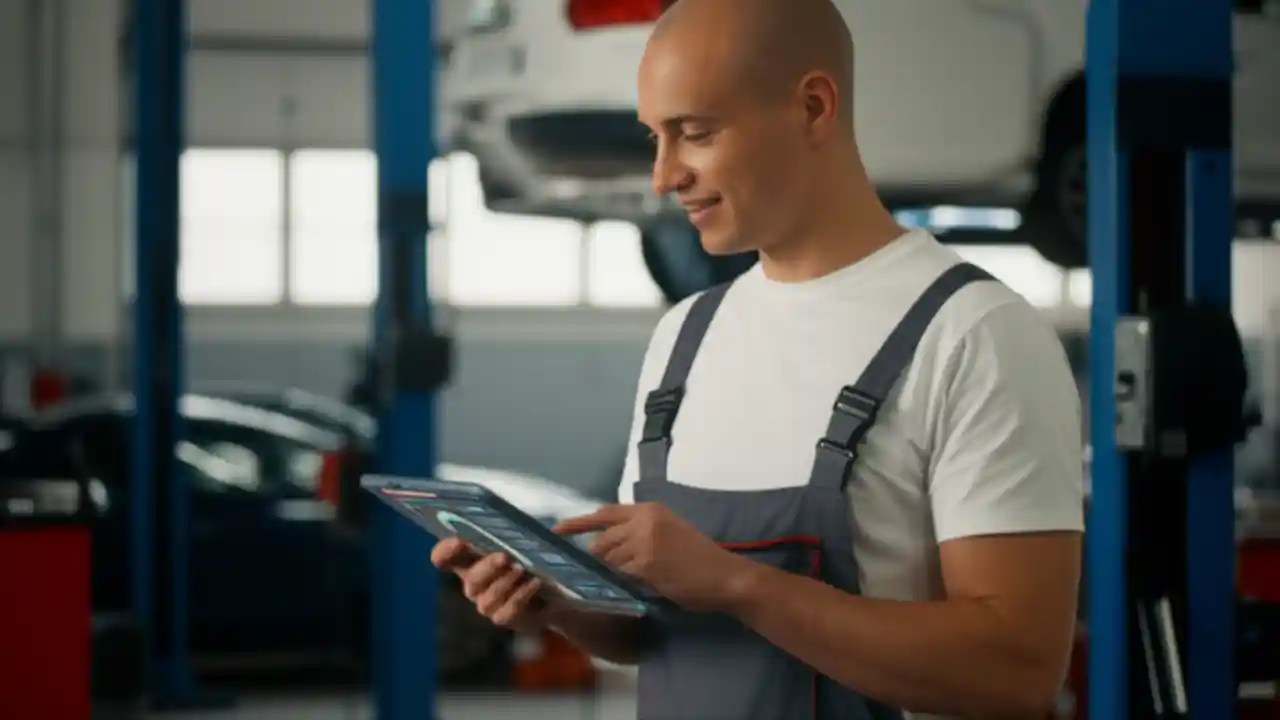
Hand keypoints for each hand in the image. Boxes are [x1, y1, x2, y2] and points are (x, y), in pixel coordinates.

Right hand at [430, 537, 560, 633]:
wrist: (555, 594)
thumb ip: (529, 532)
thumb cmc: (535, 560)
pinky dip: (520, 596)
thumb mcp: (530, 541)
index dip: (444, 551)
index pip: (444, 557)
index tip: (457, 542)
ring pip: (486, 600)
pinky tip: (534, 583)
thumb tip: (545, 524)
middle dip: (486, 567)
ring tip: (522, 569)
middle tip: (504, 556)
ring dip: (504, 583)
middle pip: (470, 579)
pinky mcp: (504, 618)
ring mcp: (487, 604)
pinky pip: (506, 612)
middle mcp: (474, 584)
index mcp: (471, 559)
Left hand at [554, 503, 754, 611]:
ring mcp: (644, 541)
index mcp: (650, 510)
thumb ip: (640, 534)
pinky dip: (623, 584)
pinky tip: (636, 587)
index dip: (578, 522)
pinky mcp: (646, 564)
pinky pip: (621, 576)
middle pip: (601, 540)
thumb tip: (608, 548)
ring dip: (613, 574)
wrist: (725, 575)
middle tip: (597, 573)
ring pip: (609, 560)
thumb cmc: (699, 559)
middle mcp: (644, 520)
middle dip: (597, 559)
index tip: (557, 530)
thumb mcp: (669, 533)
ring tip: (629, 581)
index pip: (605, 513)